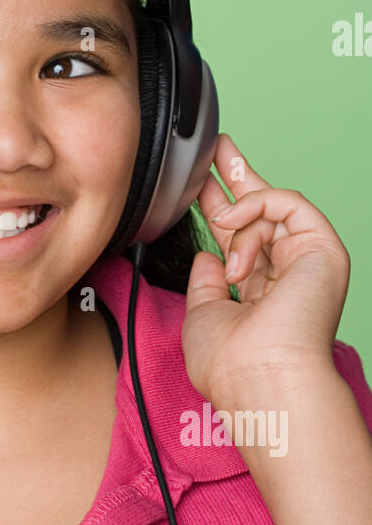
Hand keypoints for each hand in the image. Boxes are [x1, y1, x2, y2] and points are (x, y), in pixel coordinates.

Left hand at [182, 132, 350, 405]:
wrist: (260, 379)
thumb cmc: (231, 362)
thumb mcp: (204, 312)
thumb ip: (206, 280)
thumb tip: (209, 254)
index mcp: (261, 290)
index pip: (241, 237)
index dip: (221, 205)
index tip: (201, 182)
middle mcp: (288, 272)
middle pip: (262, 210)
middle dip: (236, 175)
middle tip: (216, 146)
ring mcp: (307, 259)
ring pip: (269, 206)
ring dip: (235, 216)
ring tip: (220, 235)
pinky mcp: (322, 247)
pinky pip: (286, 202)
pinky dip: (254, 207)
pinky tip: (231, 224)